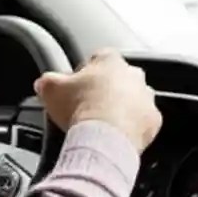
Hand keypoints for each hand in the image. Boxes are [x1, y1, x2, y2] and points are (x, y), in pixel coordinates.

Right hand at [33, 48, 161, 154]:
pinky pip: (143, 121)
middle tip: (89, 108)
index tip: (76, 88)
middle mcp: (133, 74)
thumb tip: (44, 83)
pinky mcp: (153, 119)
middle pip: (118, 79)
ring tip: (104, 125)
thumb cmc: (80, 109)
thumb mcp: (51, 89)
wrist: (104, 138)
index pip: (98, 58)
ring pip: (134, 99)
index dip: (85, 73)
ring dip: (122, 108)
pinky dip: (133, 128)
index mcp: (110, 60)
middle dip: (106, 91)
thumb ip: (47, 80)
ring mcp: (146, 97)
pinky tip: (117, 137)